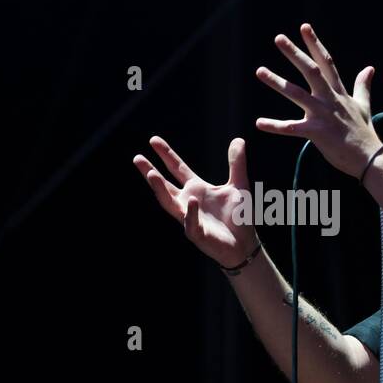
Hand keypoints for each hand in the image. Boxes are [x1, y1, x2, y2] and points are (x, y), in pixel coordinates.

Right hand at [133, 135, 260, 267]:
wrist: (244, 244)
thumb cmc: (238, 216)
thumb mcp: (239, 185)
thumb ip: (237, 163)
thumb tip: (238, 139)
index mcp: (196, 189)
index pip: (177, 168)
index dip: (166, 155)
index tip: (153, 140)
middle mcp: (188, 202)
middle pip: (164, 185)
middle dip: (150, 172)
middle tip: (137, 158)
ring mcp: (190, 219)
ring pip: (170, 204)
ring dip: (160, 190)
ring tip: (151, 175)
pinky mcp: (199, 235)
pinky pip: (191, 224)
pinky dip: (190, 213)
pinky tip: (190, 200)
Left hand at [254, 23, 382, 178]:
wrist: (369, 158)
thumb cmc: (365, 133)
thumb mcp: (364, 106)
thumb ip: (362, 86)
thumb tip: (370, 68)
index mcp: (338, 92)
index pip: (326, 62)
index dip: (314, 44)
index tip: (304, 27)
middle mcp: (330, 99)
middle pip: (311, 70)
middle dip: (294, 53)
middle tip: (279, 38)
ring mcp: (323, 115)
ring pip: (297, 94)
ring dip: (277, 82)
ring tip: (260, 71)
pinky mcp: (317, 133)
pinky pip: (292, 128)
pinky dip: (275, 126)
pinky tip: (259, 123)